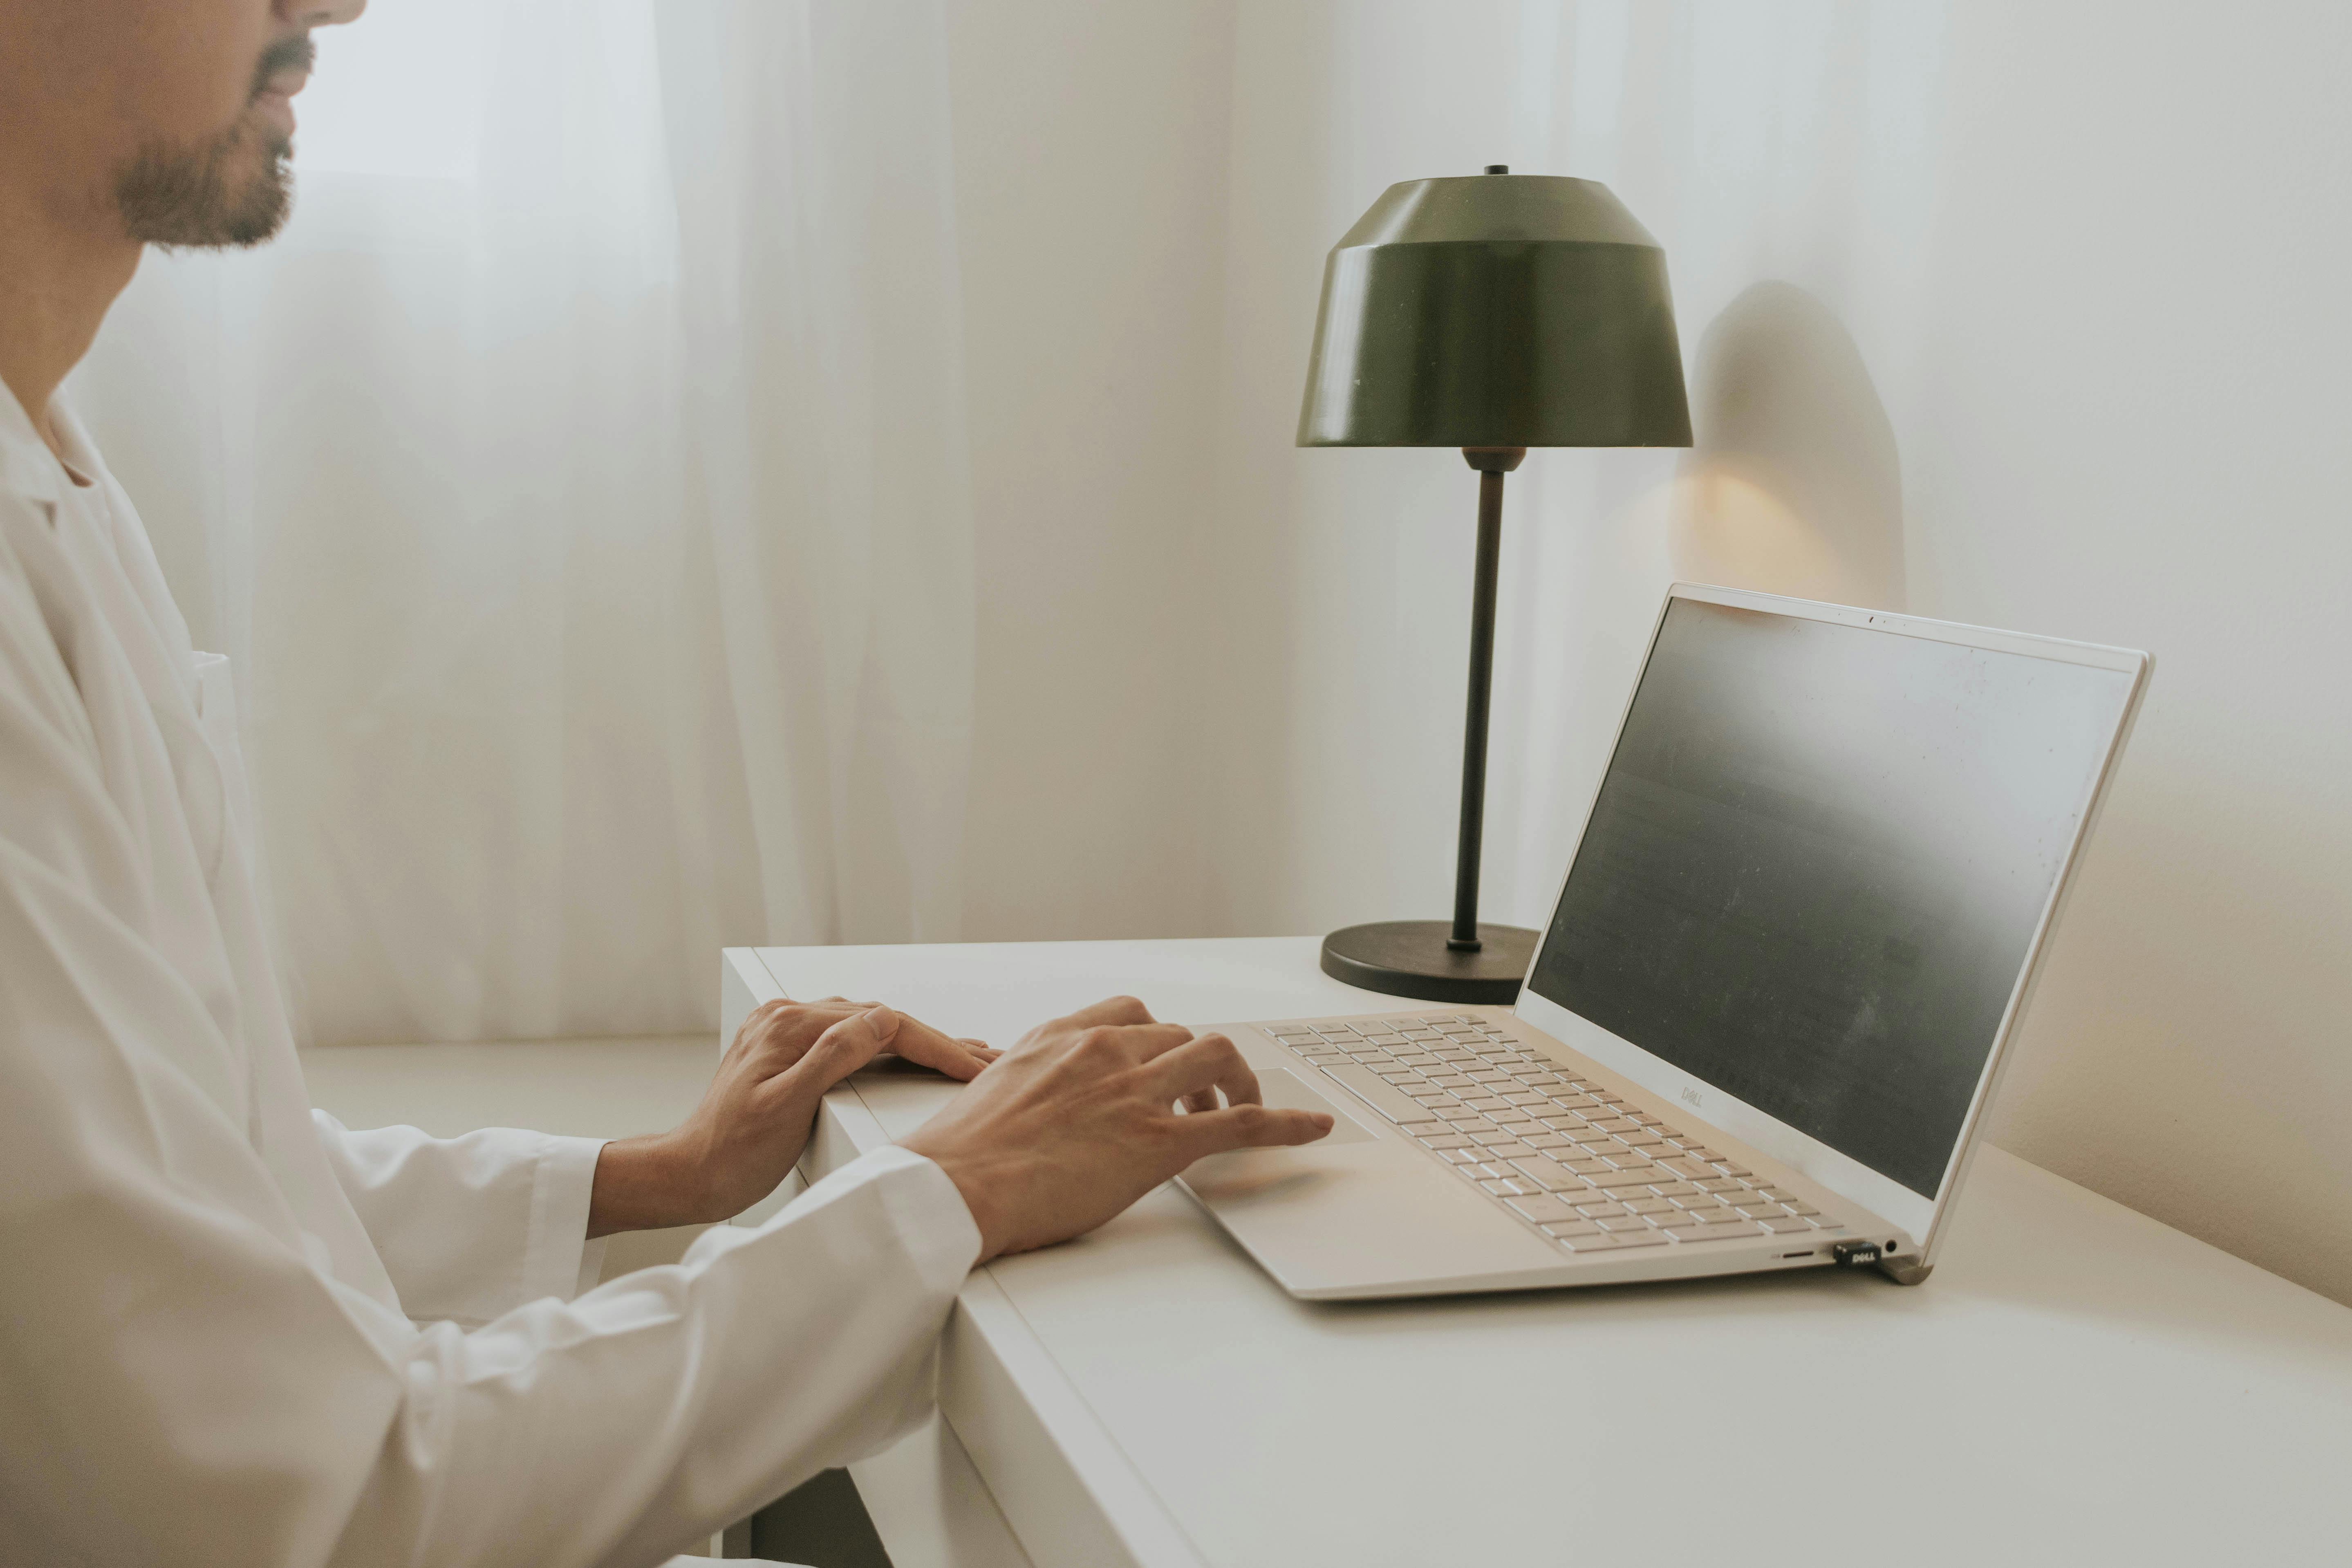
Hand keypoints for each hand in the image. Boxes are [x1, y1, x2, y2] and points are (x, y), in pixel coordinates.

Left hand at [588, 997, 998, 1235]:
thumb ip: (832, 1057)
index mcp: (792, 1026)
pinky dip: (885, 1047)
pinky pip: (848, 1039)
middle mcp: (789, 1018)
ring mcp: (786, 1032)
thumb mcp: (785, 1108)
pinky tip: (908, 1053)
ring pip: (867, 1028)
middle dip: (936, 1041)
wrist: (686, 1174)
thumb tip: (879, 1020)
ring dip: (915, 1042)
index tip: (974, 1067)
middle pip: (881, 1022)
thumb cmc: (731, 1155)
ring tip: (962, 1056)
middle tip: (987, 1060)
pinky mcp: (785, 1051)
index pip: (885, 1025)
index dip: (936, 1045)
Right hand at [900, 996, 1333, 1261]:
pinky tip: (1312, 1128)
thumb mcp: (992, 1096)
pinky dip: (1287, 1121)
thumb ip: (1029, 1086)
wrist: (954, 1186)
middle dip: (1198, 1064)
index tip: (1160, 1062)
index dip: (1156, 1039)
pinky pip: (1244, 1120)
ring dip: (1239, 1080)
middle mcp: (1105, 1051)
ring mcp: (1137, 1092)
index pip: (1131, 1014)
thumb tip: (1031, 1105)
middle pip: (1180, 1034)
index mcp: (1061, 1038)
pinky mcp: (1161, 1140)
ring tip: (1243, 1108)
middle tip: (1201, 1098)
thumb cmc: (960, 1156)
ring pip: (1217, 1056)